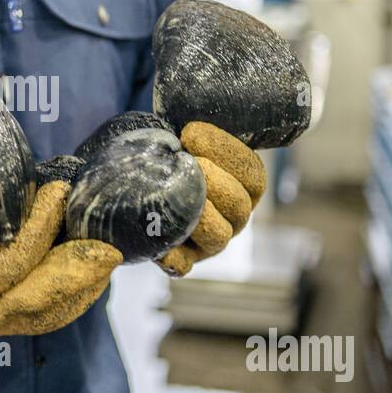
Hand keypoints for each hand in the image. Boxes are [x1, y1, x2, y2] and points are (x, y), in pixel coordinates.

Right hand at [0, 147, 122, 334]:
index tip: (56, 192)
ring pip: (52, 310)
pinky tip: (98, 269)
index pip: (6, 262)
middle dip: (74, 272)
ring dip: (84, 285)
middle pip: (37, 297)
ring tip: (109, 256)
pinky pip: (55, 313)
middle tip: (107, 248)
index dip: (37, 230)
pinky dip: (80, 295)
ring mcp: (1, 316)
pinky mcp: (17, 315)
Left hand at [156, 123, 265, 277]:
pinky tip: (162, 241)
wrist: (138, 182)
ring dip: (197, 211)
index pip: (253, 175)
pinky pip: (182, 266)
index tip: (190, 132)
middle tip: (185, 161)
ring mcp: (208, 243)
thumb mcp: (188, 139)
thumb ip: (197, 132)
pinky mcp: (181, 260)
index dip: (227, 152)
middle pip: (239, 206)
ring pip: (218, 236)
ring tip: (173, 190)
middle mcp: (233, 218)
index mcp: (244, 188)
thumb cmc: (169, 155)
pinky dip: (173, 256)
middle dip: (212, 179)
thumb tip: (188, 126)